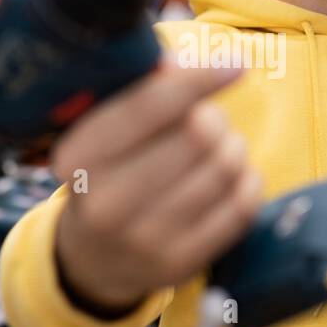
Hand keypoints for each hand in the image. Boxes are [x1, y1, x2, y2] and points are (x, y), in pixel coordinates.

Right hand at [50, 58, 263, 315]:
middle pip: (197, 135)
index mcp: (77, 157)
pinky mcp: (179, 263)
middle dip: (214, 118)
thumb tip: (183, 65)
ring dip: (234, 148)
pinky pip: (242, 208)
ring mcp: (142, 239)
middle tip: (208, 121)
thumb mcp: (101, 132)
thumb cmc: (105, 174)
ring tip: (220, 149)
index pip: (148, 106)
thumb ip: (138, 92)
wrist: (92, 259)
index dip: (199, 79)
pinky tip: (235, 177)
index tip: (236, 63)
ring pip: (224, 169)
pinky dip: (249, 181)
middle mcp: (104, 202)